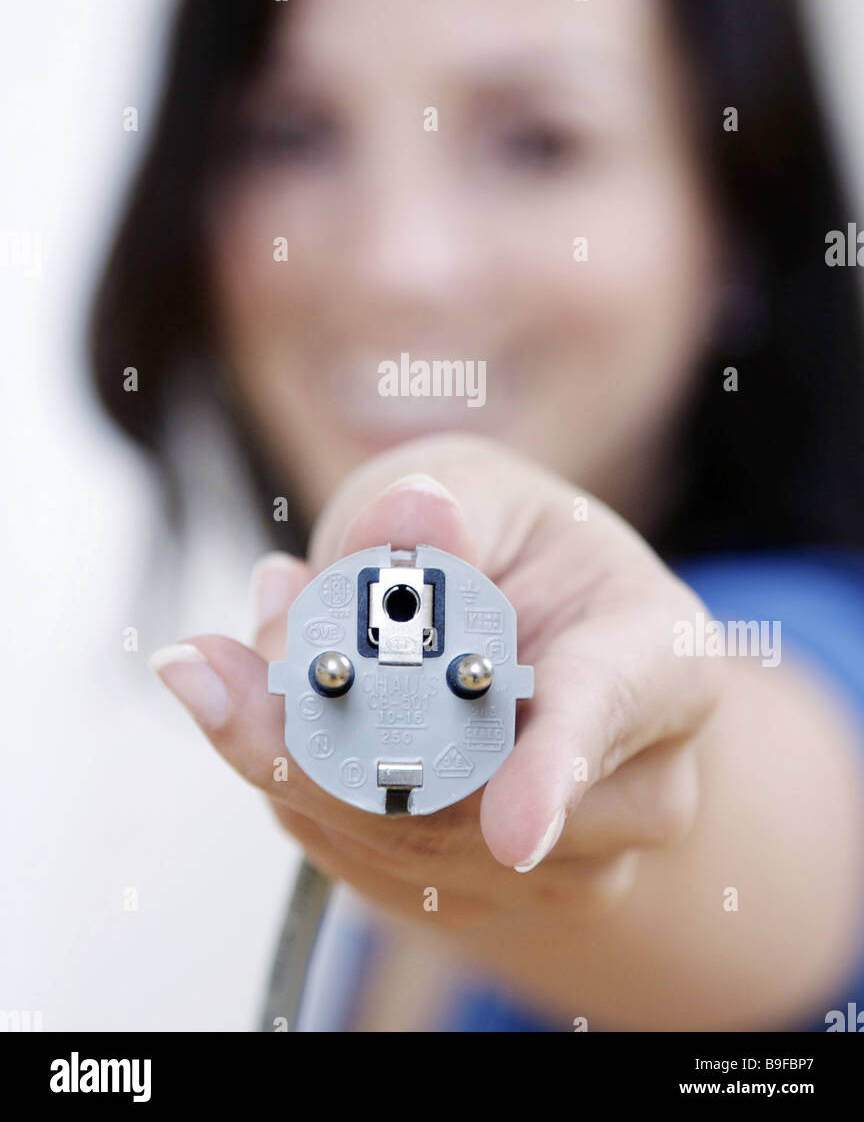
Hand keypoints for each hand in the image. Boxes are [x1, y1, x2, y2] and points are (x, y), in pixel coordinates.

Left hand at [149, 433, 723, 931]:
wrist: (523, 635)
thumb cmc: (507, 547)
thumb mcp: (474, 492)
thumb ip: (439, 506)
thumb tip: (414, 514)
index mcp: (660, 660)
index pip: (609, 714)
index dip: (558, 771)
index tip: (513, 833)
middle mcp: (638, 784)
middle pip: (470, 806)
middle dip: (326, 736)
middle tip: (234, 644)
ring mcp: (568, 862)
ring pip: (395, 845)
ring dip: (294, 750)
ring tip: (274, 631)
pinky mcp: (483, 900)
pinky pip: (357, 862)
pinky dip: (299, 785)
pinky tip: (293, 706)